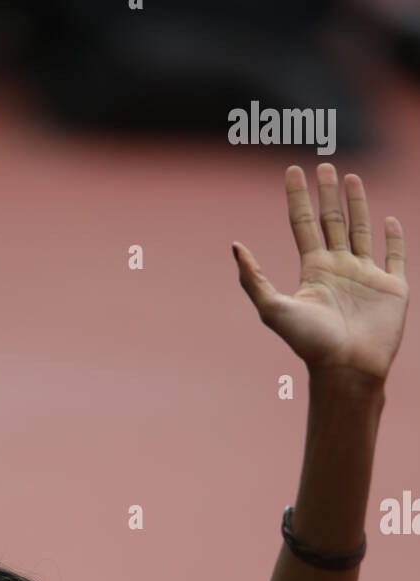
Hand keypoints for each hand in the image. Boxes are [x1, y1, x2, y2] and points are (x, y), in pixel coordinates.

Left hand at [233, 164, 408, 381]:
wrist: (347, 369)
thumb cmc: (310, 343)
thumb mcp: (273, 309)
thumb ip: (254, 279)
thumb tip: (234, 245)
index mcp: (313, 271)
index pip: (303, 224)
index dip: (298, 198)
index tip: (292, 170)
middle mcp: (338, 269)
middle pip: (332, 222)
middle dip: (327, 194)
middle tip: (324, 165)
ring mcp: (366, 277)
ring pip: (361, 230)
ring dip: (357, 204)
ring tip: (351, 177)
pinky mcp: (392, 288)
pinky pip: (394, 256)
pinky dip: (393, 237)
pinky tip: (389, 219)